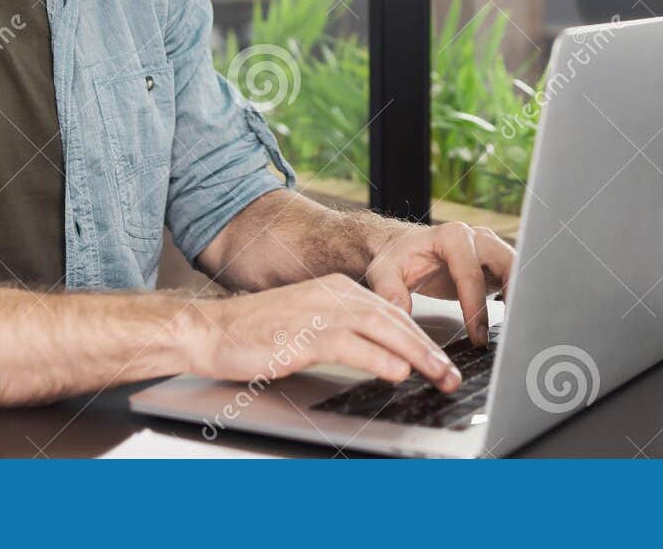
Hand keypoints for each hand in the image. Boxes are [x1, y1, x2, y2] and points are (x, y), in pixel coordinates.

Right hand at [188, 274, 461, 391]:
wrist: (210, 330)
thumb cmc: (256, 334)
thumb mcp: (309, 327)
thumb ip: (346, 337)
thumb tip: (387, 360)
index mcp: (337, 288)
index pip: (391, 312)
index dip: (421, 337)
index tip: (443, 360)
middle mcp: (333, 293)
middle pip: (394, 318)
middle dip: (428, 348)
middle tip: (452, 372)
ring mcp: (318, 311)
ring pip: (381, 328)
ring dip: (416, 353)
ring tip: (439, 374)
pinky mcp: (302, 333)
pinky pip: (350, 343)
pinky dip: (378, 357)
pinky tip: (397, 371)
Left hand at [365, 222, 514, 345]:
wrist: (402, 248)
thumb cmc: (395, 257)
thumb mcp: (384, 272)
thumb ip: (391, 293)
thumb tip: (401, 314)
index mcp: (452, 237)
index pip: (470, 273)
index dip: (476, 307)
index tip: (478, 336)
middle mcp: (476, 238)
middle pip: (506, 264)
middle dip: (513, 297)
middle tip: (513, 332)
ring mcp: (489, 249)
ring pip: (518, 269)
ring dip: (522, 297)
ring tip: (520, 329)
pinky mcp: (495, 263)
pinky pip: (515, 279)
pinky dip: (519, 298)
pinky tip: (516, 321)